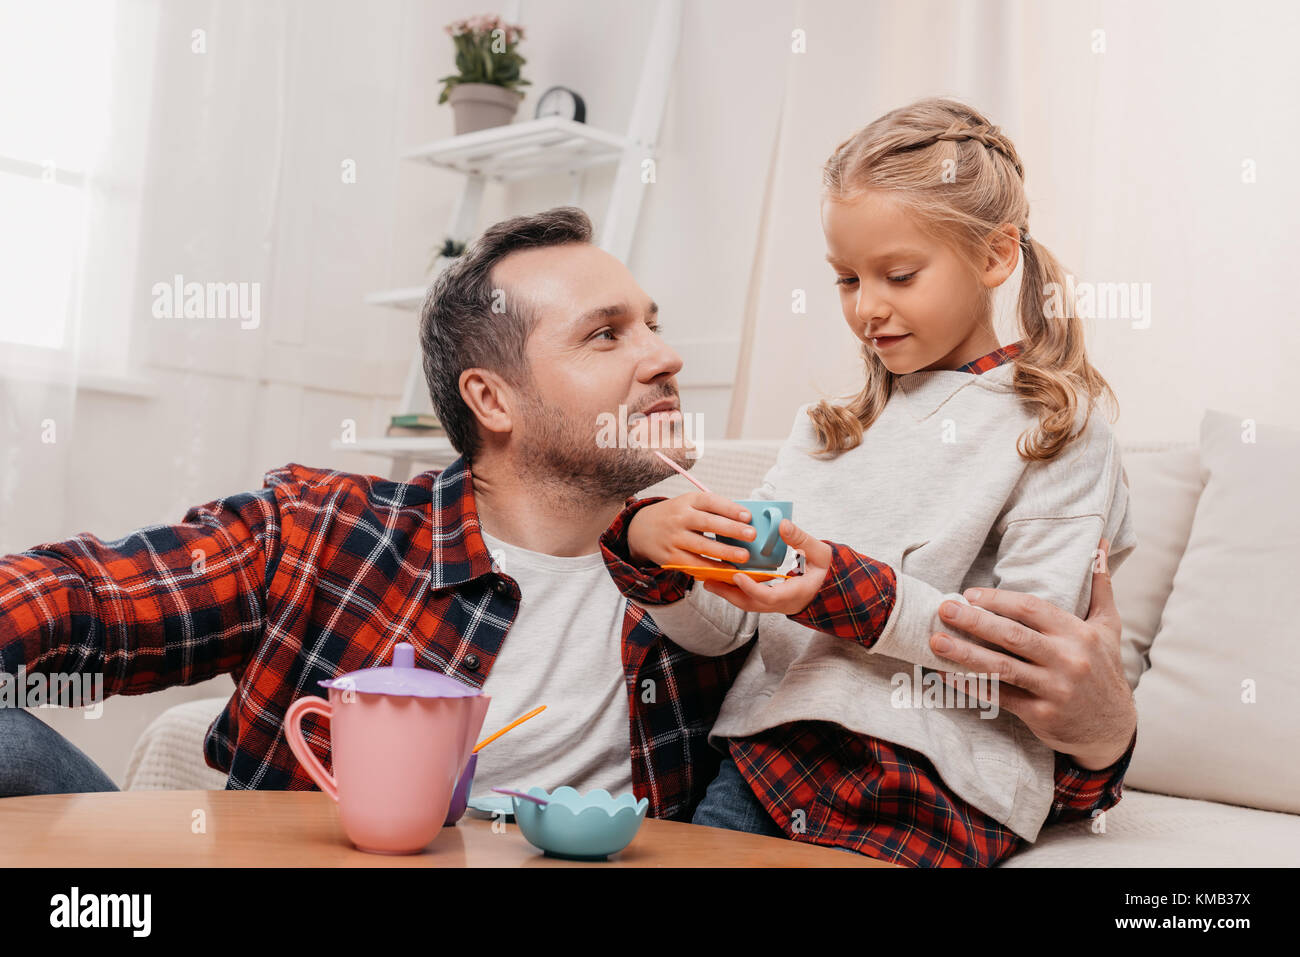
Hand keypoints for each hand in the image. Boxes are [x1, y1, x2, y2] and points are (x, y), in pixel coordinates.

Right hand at [626, 491, 759, 569]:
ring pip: (701, 546)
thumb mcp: (689, 504)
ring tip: (744, 557)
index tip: (747, 516)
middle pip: (707, 523)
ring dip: (724, 553)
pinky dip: (711, 568)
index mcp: (688, 501)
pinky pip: (693, 564)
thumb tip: (745, 521)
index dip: (729, 508)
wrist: (642, 529)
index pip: (710, 501)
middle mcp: (679, 518)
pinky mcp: (670, 557)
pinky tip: (727, 571)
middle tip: (752, 535)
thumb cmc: (676, 516)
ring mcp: (674, 538)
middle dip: (731, 529)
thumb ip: (713, 510)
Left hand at [700, 519, 832, 615]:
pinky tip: (723, 578)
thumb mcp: (821, 553)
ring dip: (729, 593)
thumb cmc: (829, 570)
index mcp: (796, 594)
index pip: (769, 597)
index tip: (737, 575)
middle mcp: (783, 604)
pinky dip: (736, 590)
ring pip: (748, 603)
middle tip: (709, 581)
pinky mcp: (772, 601)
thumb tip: (782, 524)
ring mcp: (777, 605)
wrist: (835, 589)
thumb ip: (801, 539)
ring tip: (709, 579)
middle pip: (751, 604)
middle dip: (729, 593)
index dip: (751, 588)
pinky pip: (750, 599)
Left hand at [932, 537, 1136, 770]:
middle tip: (943, 609)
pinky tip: (947, 676)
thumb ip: (1100, 586)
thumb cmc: (1103, 669)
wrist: (1112, 728)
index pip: (1031, 609)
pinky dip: (972, 686)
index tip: (968, 595)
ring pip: (1001, 668)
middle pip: (1012, 636)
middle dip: (974, 622)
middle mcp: (1068, 660)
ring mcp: (1055, 689)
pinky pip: (1000, 697)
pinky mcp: (1042, 715)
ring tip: (936, 643)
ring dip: (964, 654)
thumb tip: (1099, 544)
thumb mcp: (1108, 627)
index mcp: (1078, 634)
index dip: (998, 600)